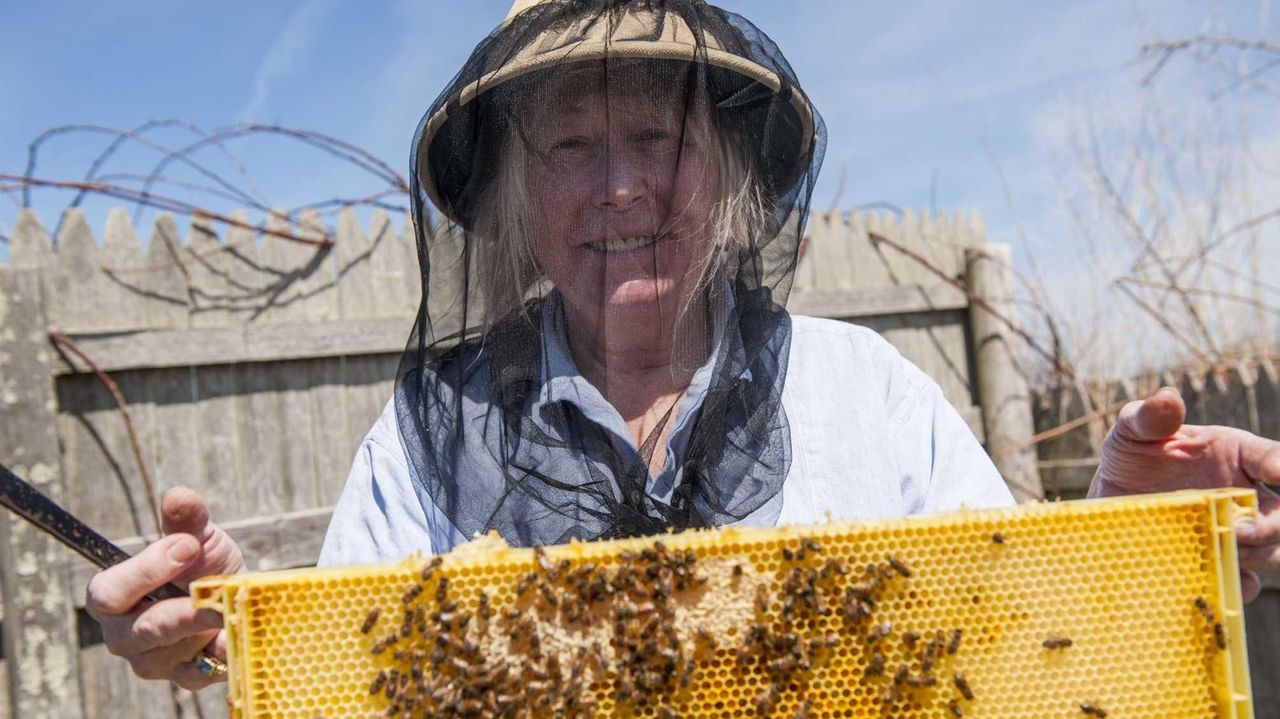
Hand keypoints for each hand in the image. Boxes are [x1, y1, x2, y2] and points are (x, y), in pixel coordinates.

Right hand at [85, 487, 243, 688]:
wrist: (232, 593)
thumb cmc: (201, 563)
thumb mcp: (195, 536)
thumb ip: (184, 521)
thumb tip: (179, 495)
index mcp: (110, 597)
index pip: (110, 593)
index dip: (146, 570)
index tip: (187, 545)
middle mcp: (124, 637)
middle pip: (145, 630)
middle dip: (185, 609)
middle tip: (218, 588)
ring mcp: (154, 663)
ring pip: (182, 647)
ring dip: (212, 621)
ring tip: (229, 596)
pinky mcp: (186, 678)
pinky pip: (208, 668)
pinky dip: (229, 643)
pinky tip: (241, 624)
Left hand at [1088, 387, 1279, 601]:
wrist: (1111, 501)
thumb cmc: (1131, 456)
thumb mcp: (1132, 431)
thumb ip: (1149, 416)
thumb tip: (1166, 398)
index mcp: (1236, 453)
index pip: (1272, 457)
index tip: (1277, 471)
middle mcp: (1246, 493)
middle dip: (1270, 524)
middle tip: (1237, 528)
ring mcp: (1237, 530)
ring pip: (1273, 550)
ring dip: (1257, 554)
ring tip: (1224, 550)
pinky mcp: (1221, 561)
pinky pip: (1245, 580)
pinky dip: (1239, 583)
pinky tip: (1220, 578)